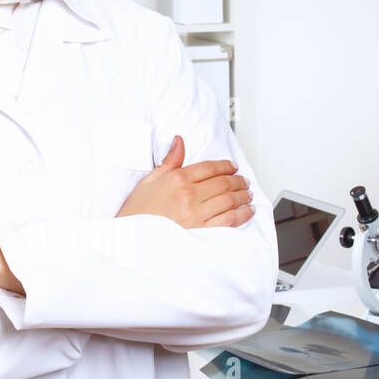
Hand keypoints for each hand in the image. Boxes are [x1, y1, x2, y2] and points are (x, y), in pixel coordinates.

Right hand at [116, 135, 252, 228]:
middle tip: (242, 180)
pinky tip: (247, 210)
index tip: (232, 167)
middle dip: (238, 180)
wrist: (131, 236)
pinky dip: (242, 214)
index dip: (225, 166)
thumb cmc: (138, 210)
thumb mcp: (149, 180)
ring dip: (243, 195)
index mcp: (177, 179)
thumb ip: (170, 161)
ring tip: (246, 194)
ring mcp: (196, 214)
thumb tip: (179, 142)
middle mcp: (188, 195)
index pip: (210, 167)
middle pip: (223, 183)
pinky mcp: (202, 231)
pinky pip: (230, 220)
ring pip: (230, 200)